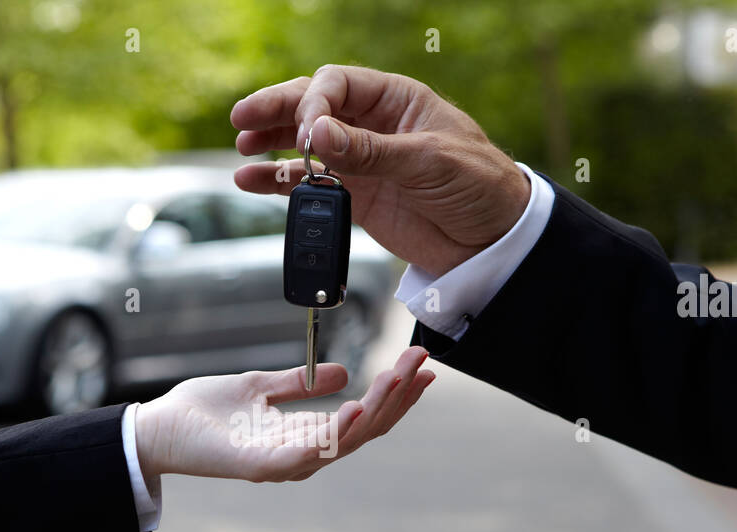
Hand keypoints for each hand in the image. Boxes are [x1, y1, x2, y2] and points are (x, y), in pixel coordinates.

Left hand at [134, 346, 433, 485]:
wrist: (157, 428)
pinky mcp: (261, 466)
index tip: (421, 365)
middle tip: (421, 362)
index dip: (395, 393)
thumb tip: (342, 372)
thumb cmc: (203, 412)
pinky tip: (357, 409)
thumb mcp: (259, 387)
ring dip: (377, 408)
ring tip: (399, 378)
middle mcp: (302, 453)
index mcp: (304, 435)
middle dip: (398, 395)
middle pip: (365, 428)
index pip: (363, 416)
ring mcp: (284, 463)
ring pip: (345, 439)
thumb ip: (299, 384)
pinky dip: (336, 434)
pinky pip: (308, 453)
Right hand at [231, 64, 530, 276]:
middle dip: (278, 111)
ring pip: (305, 145)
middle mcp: (373, 126)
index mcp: (396, 100)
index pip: (338, 85)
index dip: (315, 102)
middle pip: (313, 107)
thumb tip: (319, 133)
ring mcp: (361, 163)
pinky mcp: (356, 199)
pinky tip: (252, 180)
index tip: (307, 132)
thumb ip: (372, 151)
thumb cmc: (479, 186)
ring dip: (272, 145)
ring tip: (243, 150)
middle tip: (244, 120)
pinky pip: (310, 186)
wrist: (493, 242)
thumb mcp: (430, 162)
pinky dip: (280, 184)